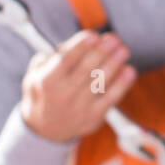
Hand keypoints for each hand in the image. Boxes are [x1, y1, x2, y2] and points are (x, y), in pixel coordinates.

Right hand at [20, 30, 136, 142]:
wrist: (46, 130)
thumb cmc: (45, 94)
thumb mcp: (34, 76)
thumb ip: (48, 59)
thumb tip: (67, 45)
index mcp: (47, 81)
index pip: (66, 60)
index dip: (80, 46)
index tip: (93, 35)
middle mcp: (63, 94)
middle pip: (86, 69)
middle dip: (102, 51)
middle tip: (113, 38)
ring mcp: (79, 107)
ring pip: (100, 81)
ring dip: (114, 63)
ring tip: (123, 50)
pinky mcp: (94, 117)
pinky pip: (111, 98)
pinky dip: (122, 84)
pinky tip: (129, 71)